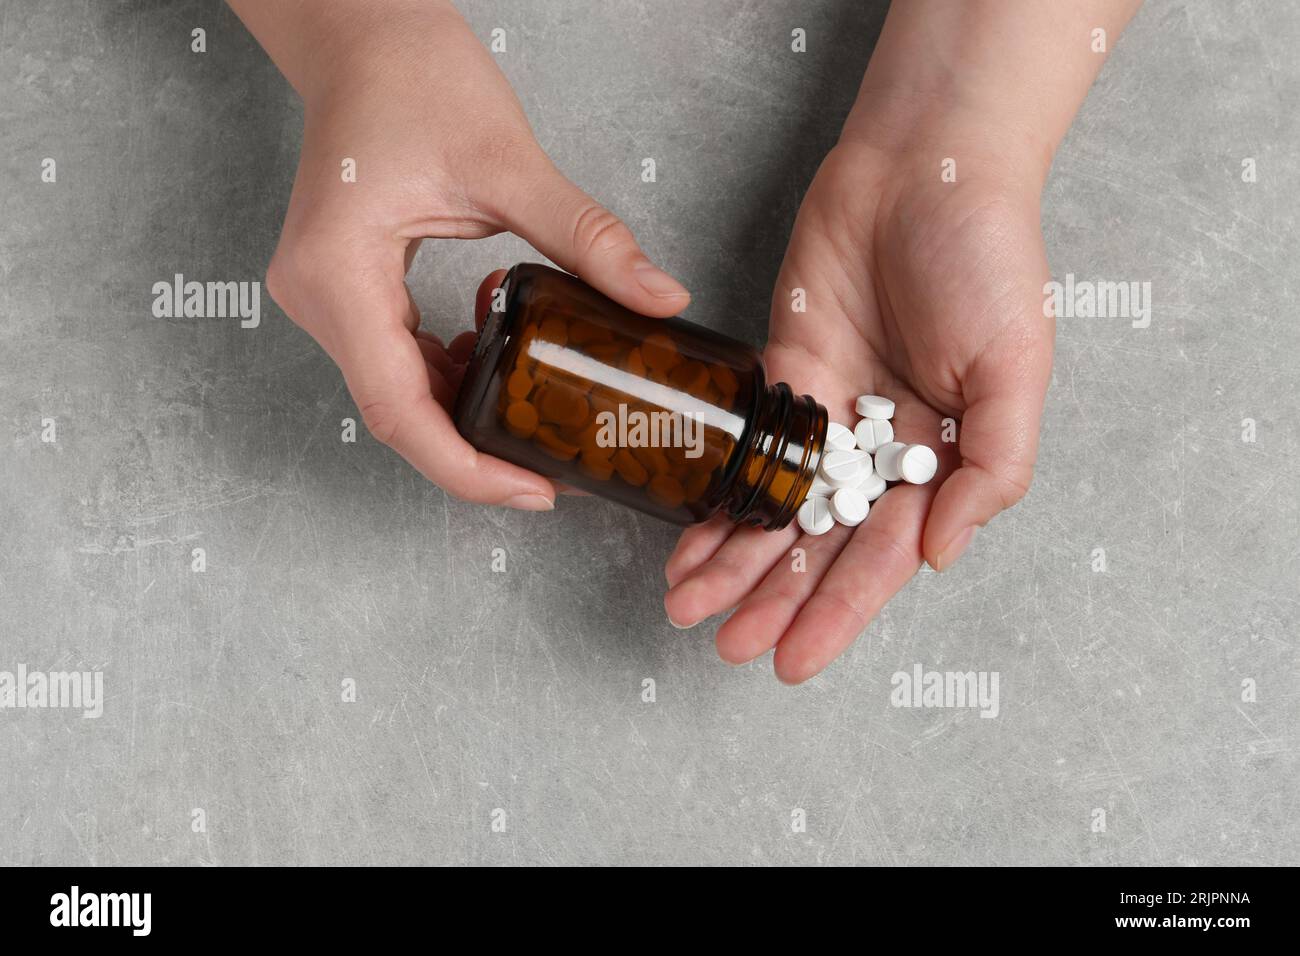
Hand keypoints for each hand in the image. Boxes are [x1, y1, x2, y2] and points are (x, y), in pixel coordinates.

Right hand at [239, 0, 688, 508]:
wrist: (363, 35)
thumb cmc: (411, 77)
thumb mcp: (508, 162)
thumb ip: (586, 237)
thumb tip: (658, 298)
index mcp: (337, 272)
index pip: (397, 409)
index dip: (466, 467)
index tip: (530, 490)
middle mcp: (317, 296)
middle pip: (396, 415)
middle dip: (476, 453)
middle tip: (552, 471)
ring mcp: (325, 296)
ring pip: (396, 395)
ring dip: (464, 416)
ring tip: (536, 424)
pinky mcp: (345, 289)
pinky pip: (397, 360)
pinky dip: (450, 374)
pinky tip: (497, 364)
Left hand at [663, 129, 1053, 682]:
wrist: (922, 169)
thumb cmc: (987, 259)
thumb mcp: (1016, 367)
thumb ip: (990, 466)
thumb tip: (941, 554)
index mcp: (943, 460)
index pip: (883, 556)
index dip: (839, 611)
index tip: (794, 659)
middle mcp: (882, 450)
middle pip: (821, 545)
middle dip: (774, 600)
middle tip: (728, 648)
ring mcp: (828, 416)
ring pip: (775, 509)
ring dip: (734, 563)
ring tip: (687, 610)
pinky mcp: (782, 379)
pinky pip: (745, 451)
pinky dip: (717, 496)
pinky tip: (689, 538)